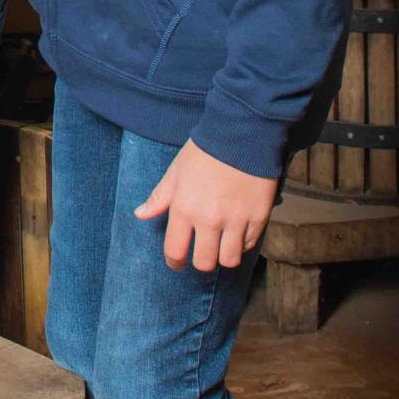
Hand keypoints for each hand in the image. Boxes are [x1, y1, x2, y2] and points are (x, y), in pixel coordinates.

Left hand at [135, 139, 277, 272]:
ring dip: (224, 256)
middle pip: (204, 262)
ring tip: (222, 246)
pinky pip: (249, 244)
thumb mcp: (176, 172)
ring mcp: (236, 220)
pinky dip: (242, 243)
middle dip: (200, 262)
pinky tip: (238, 232)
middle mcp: (209, 219)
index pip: (175, 251)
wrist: (242, 135)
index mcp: (184, 208)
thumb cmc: (205, 152)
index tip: (176, 263)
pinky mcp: (258, 217)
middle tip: (202, 253)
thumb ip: (159, 197)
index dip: (174, 262)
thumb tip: (140, 214)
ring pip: (229, 260)